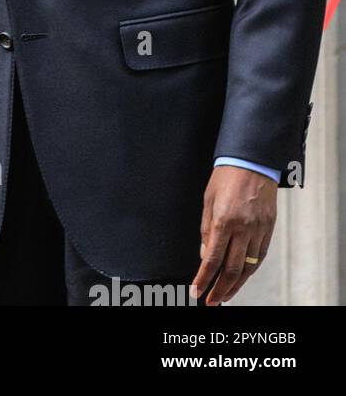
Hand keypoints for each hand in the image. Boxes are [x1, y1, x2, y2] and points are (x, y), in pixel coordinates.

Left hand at [191, 165, 276, 304]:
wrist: (252, 162)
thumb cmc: (225, 177)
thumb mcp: (208, 200)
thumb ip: (206, 229)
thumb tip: (204, 255)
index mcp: (223, 220)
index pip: (212, 258)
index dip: (204, 278)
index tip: (196, 290)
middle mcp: (243, 229)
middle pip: (231, 269)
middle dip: (220, 289)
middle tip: (211, 301)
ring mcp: (258, 230)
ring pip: (248, 267)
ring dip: (236, 285)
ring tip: (225, 296)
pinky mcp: (269, 229)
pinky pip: (259, 256)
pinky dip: (250, 270)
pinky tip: (241, 278)